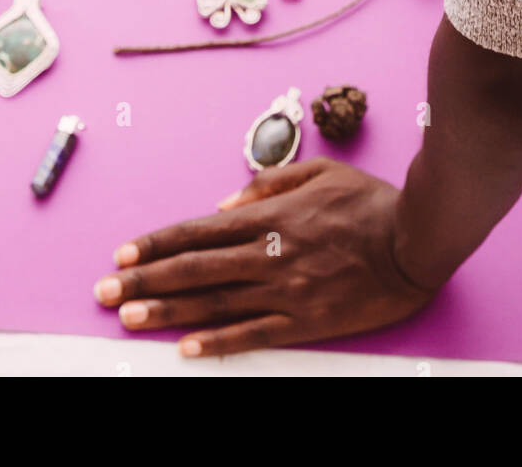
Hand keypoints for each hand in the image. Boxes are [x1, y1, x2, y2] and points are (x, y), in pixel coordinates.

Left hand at [93, 158, 437, 356]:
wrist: (416, 238)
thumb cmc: (370, 201)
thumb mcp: (319, 171)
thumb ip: (268, 183)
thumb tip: (224, 202)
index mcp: (269, 215)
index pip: (198, 230)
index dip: (157, 243)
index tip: (123, 251)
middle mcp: (269, 253)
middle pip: (194, 269)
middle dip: (145, 280)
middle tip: (105, 291)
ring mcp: (286, 290)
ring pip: (214, 303)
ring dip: (167, 312)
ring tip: (129, 319)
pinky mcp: (307, 320)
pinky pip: (255, 334)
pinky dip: (218, 342)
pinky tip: (186, 349)